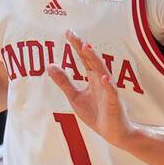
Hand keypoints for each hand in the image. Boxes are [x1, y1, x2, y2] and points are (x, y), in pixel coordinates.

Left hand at [47, 29, 133, 149]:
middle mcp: (101, 80)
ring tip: (86, 48)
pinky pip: (112, 92)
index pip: (84, 58)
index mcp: (92, 77)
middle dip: (83, 47)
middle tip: (73, 35)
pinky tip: (104, 77)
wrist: (114, 132)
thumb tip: (49, 66)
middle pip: (92, 60)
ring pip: (102, 72)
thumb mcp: (75, 97)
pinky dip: (108, 84)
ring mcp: (109, 90)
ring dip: (95, 60)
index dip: (76, 45)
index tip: (68, 32)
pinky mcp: (114, 103)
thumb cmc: (96, 114)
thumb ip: (64, 82)